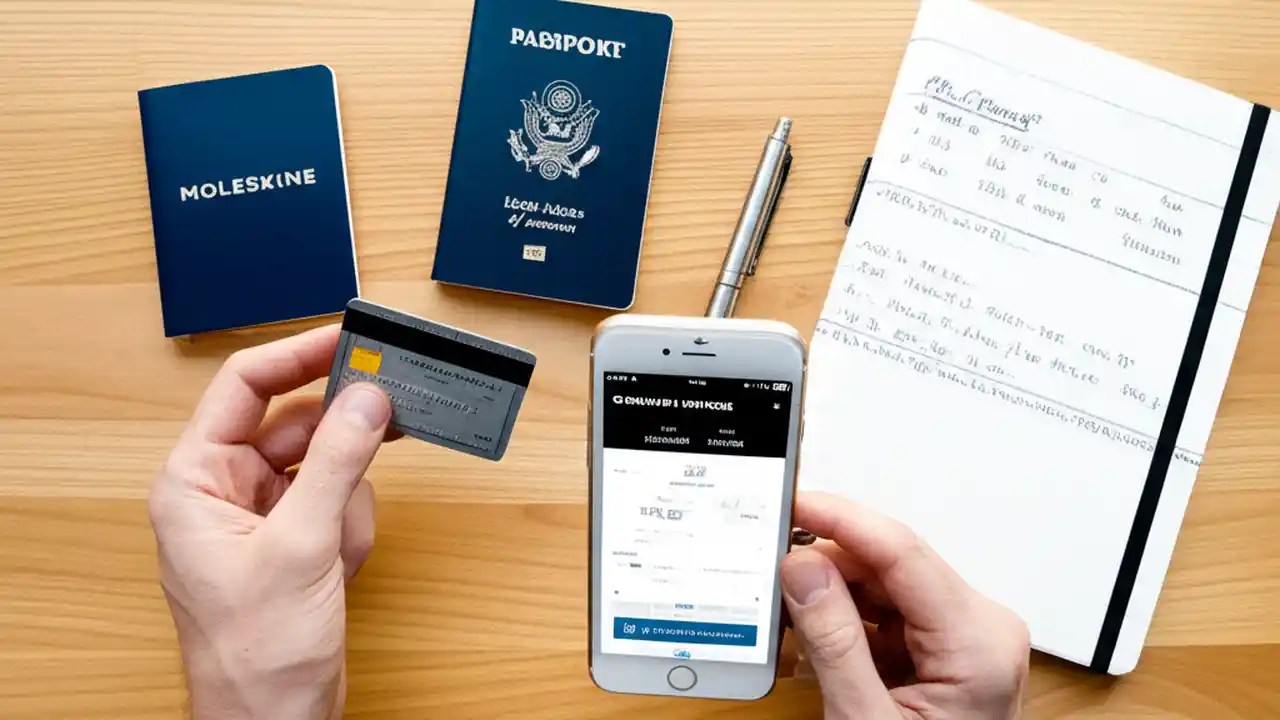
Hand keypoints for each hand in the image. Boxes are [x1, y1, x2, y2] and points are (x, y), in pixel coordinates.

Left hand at [147, 326, 393, 719]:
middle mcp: (226, 490)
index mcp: (196, 480)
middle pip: (297, 422)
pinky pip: (340, 502)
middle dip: (341, 438)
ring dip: (347, 500)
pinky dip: (352, 529)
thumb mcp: (301, 545)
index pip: (245, 387)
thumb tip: (368, 398)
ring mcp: (263, 515)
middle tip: (389, 413)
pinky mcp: (296, 540)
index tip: (349, 337)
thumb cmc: (253, 654)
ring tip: (338, 548)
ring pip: (327, 464)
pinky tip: (340, 568)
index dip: (297, 355)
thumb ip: (338, 463)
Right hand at [782, 492, 1028, 718]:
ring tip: (786, 617)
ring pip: (884, 585)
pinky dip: (845, 621)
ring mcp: (966, 636)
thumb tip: (801, 568)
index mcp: (977, 643)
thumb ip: (832, 640)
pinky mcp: (946, 648)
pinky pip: (887, 613)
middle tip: (769, 566)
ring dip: (831, 595)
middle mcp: (981, 628)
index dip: (842, 520)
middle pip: (890, 565)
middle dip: (825, 565)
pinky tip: (812, 640)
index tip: (795, 503)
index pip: (903, 553)